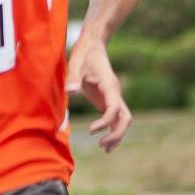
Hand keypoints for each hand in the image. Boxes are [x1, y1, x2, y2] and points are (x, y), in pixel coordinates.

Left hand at [65, 37, 130, 152]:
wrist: (93, 45)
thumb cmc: (84, 54)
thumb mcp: (76, 64)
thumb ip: (73, 78)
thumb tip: (70, 92)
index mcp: (109, 85)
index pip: (113, 108)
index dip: (105, 122)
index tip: (91, 131)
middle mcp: (115, 93)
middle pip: (125, 118)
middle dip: (116, 134)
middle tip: (101, 146)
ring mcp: (113, 96)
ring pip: (123, 120)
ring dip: (117, 135)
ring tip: (104, 149)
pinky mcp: (107, 99)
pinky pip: (115, 118)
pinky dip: (112, 130)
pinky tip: (104, 141)